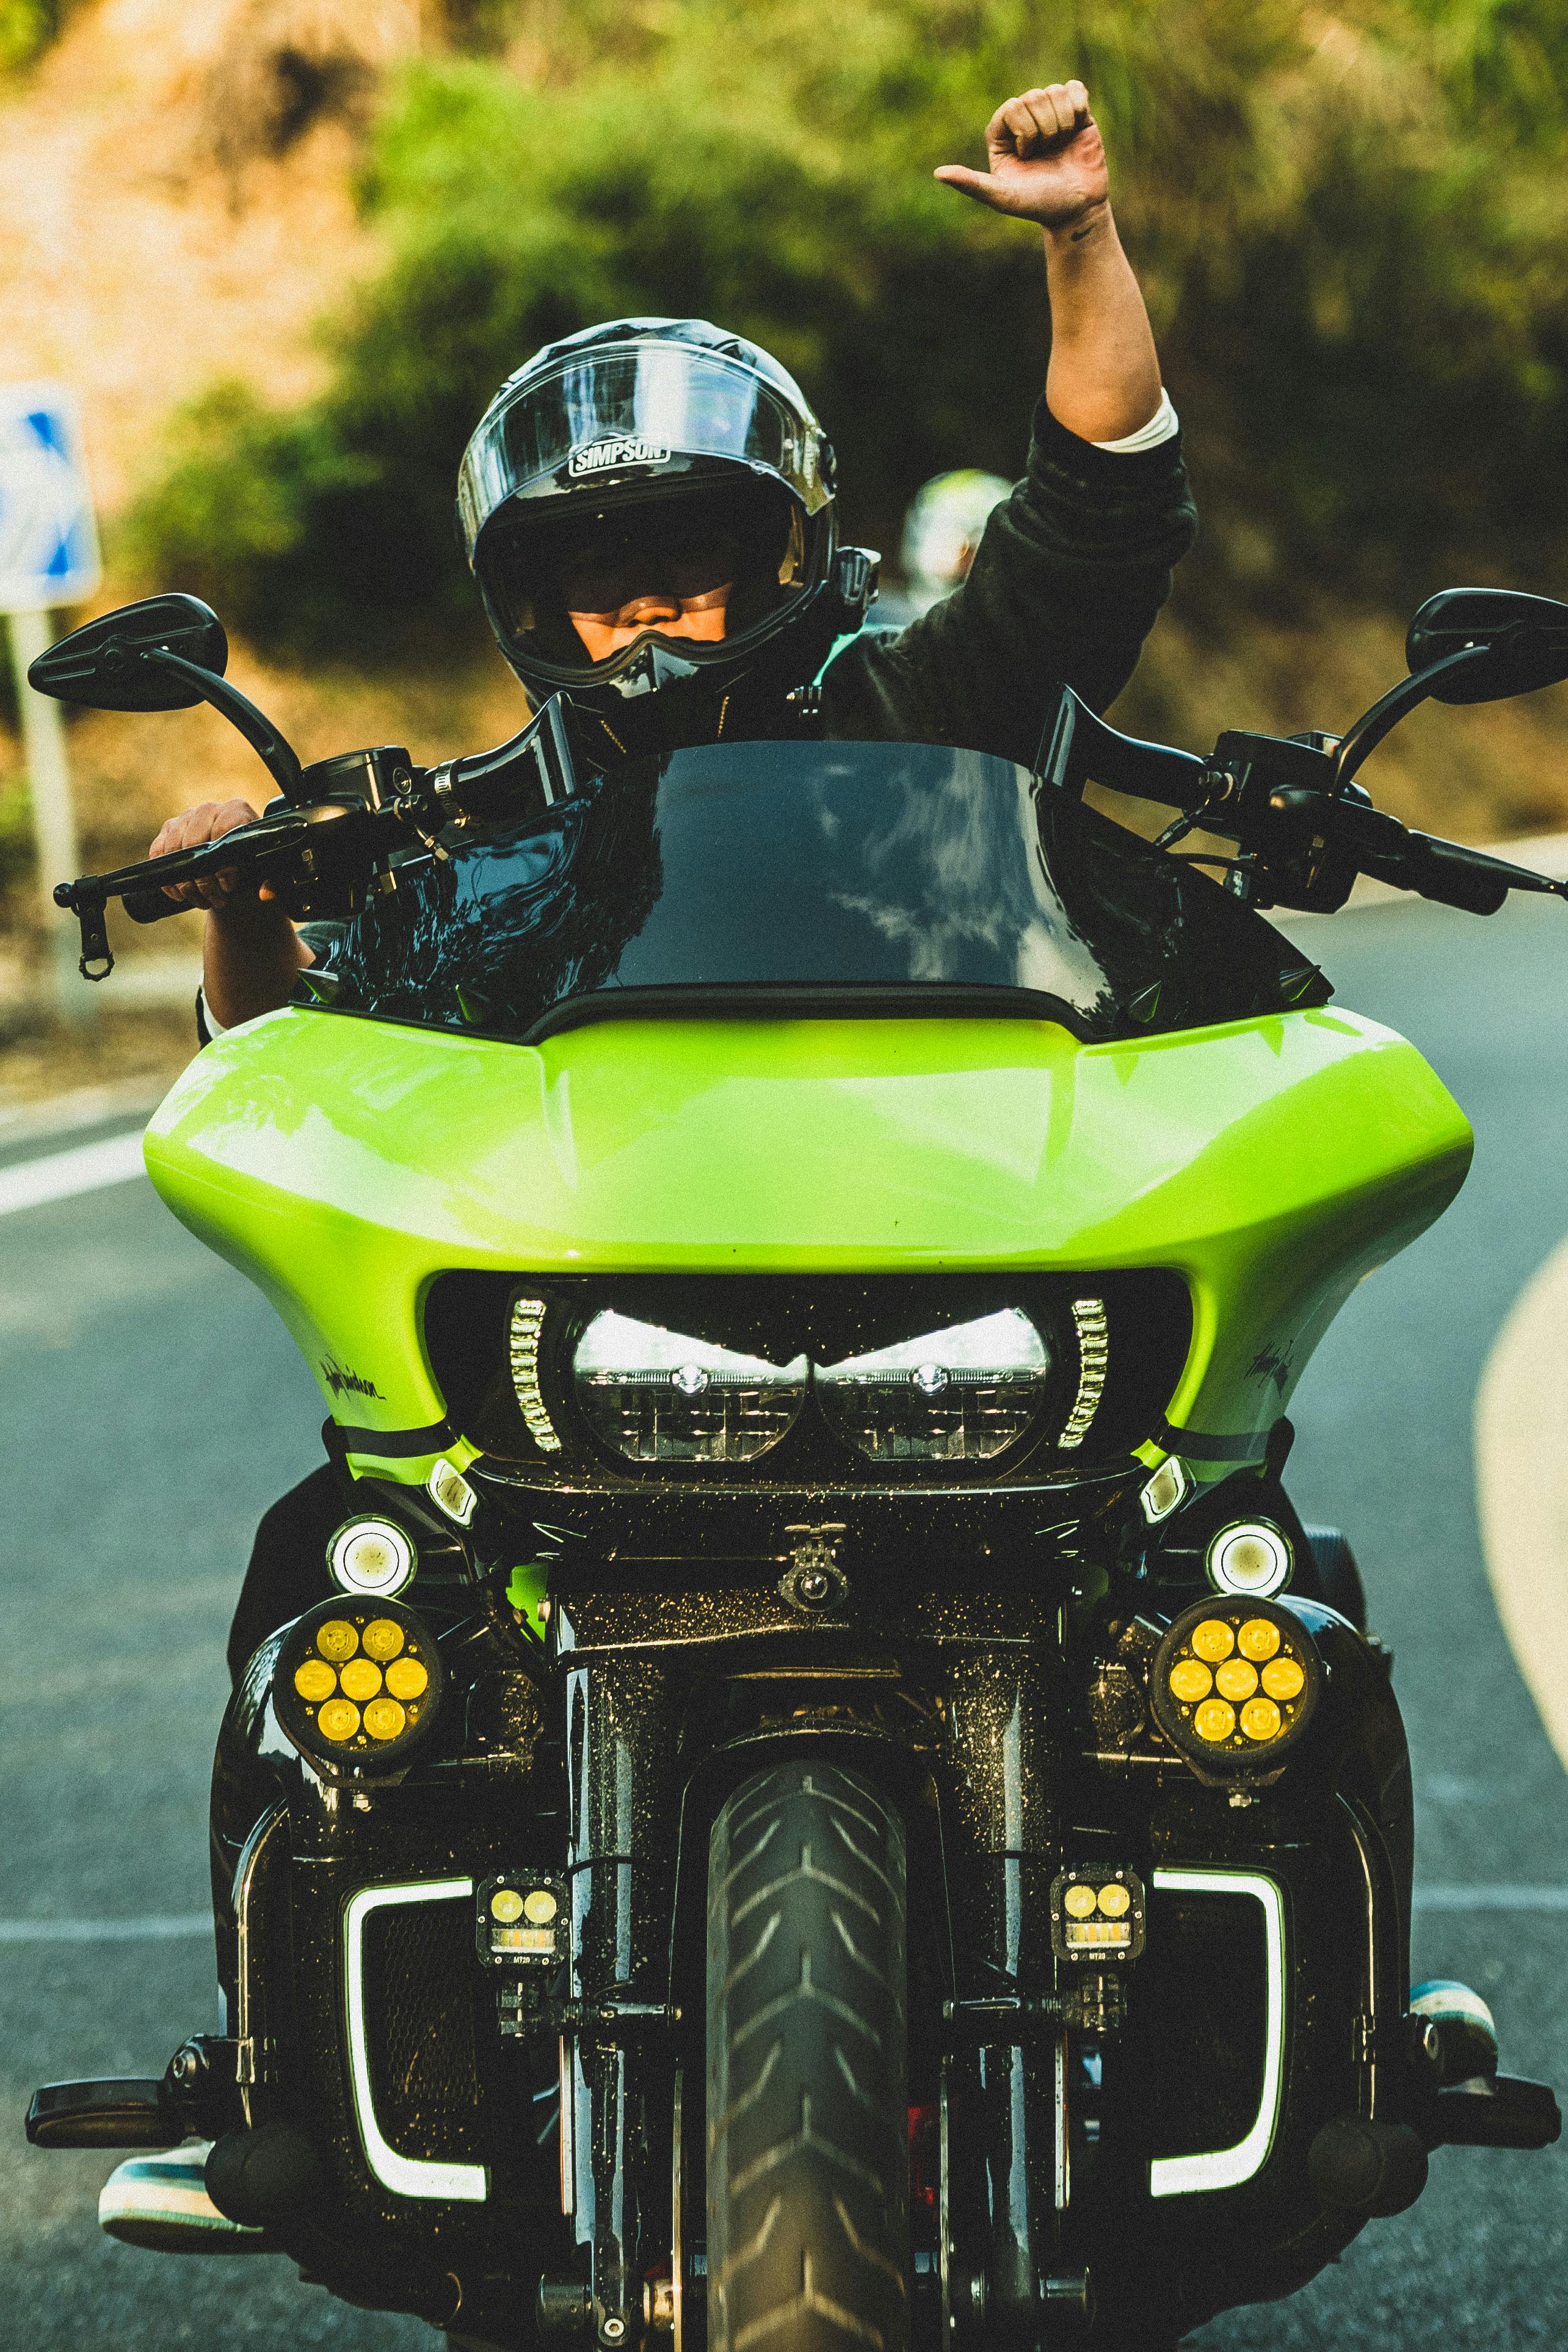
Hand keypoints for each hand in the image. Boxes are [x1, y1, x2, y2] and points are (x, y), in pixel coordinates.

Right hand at [148, 799, 268, 910]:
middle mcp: (209, 808)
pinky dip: (167, 878)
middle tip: (217, 899)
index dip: (224, 863)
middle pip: (194, 843)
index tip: (229, 885)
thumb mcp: (266, 874)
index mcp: (237, 810)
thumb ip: (271, 884)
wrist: (236, 865)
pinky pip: (158, 854)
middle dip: (204, 879)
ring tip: (203, 900)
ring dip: (186, 884)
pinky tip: (180, 894)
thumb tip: (265, 894)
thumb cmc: (253, 866)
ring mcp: (185, 817)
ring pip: (174, 851)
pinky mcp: (167, 830)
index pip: (222, 831)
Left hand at [935, 82, 1108, 231]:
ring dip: (1062, 125)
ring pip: (1054, 93)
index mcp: (1000, 132)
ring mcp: (1049, 111)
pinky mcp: (1075, 110)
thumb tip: (938, 174)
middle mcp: (1023, 117)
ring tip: (1060, 147)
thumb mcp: (1002, 197)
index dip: (1025, 132)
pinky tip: (1075, 130)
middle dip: (1044, 131)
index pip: (1012, 108)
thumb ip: (972, 184)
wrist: (1076, 208)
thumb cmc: (1038, 203)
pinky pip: (1075, 90)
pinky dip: (1078, 110)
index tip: (1028, 156)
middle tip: (1046, 155)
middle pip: (1034, 97)